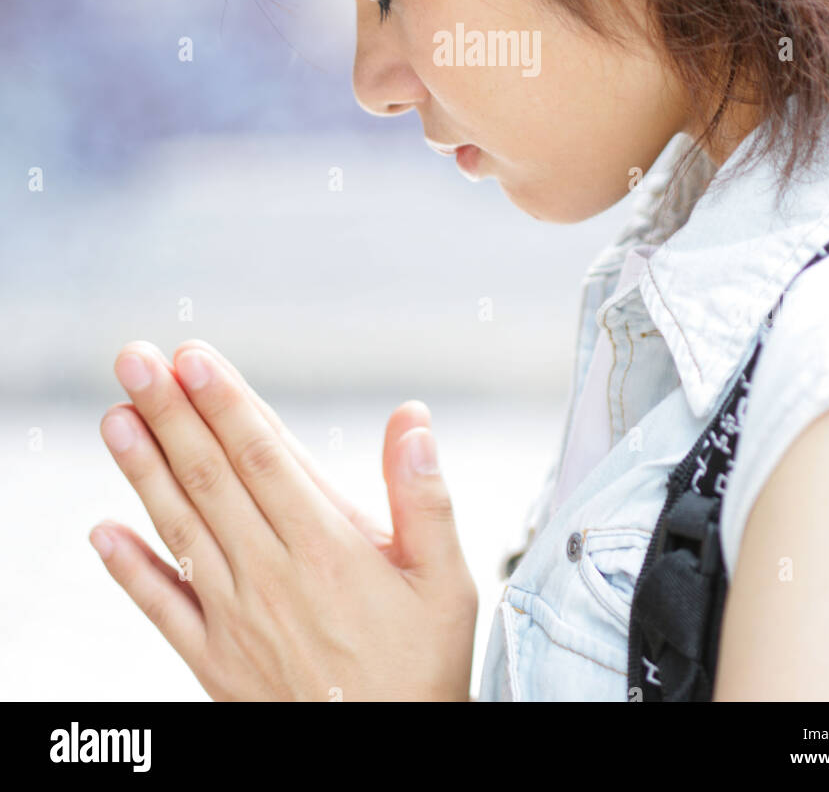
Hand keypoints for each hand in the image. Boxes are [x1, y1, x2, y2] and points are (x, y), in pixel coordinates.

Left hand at [90, 338, 477, 700]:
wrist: (388, 763)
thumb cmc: (422, 667)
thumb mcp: (446, 580)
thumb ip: (425, 497)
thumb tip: (412, 420)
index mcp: (326, 546)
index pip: (263, 456)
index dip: (224, 402)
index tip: (192, 357)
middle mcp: (271, 574)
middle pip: (210, 477)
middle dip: (170, 412)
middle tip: (135, 360)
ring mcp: (236, 618)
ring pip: (179, 529)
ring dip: (142, 471)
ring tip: (114, 418)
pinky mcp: (214, 661)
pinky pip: (162, 608)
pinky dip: (129, 569)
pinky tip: (102, 532)